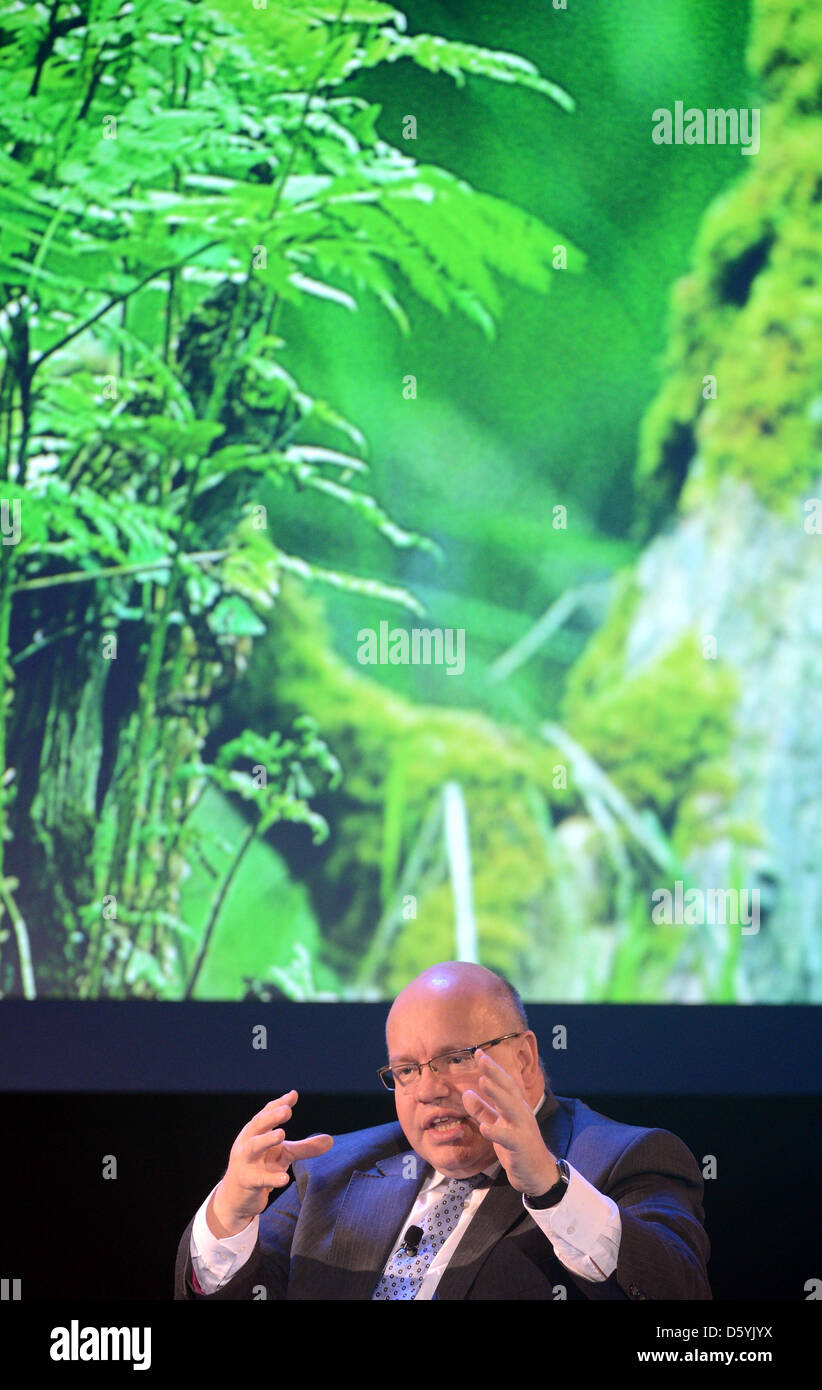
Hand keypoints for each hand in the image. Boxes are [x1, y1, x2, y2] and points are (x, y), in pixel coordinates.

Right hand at [208, 1090, 332, 1236]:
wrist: (237, 1196)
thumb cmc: (261, 1167)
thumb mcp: (283, 1155)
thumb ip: (304, 1147)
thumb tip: (331, 1140)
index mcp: (255, 1132)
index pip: (266, 1113)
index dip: (279, 1104)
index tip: (293, 1096)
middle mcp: (247, 1143)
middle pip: (257, 1125)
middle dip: (271, 1117)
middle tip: (287, 1110)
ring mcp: (244, 1162)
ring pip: (253, 1147)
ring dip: (267, 1140)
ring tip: (282, 1134)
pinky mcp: (246, 1181)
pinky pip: (259, 1179)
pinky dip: (271, 1178)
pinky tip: (285, 1178)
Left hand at [462, 1050, 558, 1195]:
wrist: (537, 1174)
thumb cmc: (517, 1147)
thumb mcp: (497, 1126)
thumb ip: (482, 1110)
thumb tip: (466, 1093)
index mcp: (516, 1107)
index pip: (504, 1083)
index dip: (492, 1068)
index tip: (478, 1052)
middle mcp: (521, 1113)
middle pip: (509, 1089)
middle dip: (495, 1072)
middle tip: (481, 1057)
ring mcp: (522, 1129)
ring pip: (511, 1107)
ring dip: (497, 1094)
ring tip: (482, 1081)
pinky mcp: (521, 1147)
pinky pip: (508, 1138)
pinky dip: (497, 1132)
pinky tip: (485, 1128)